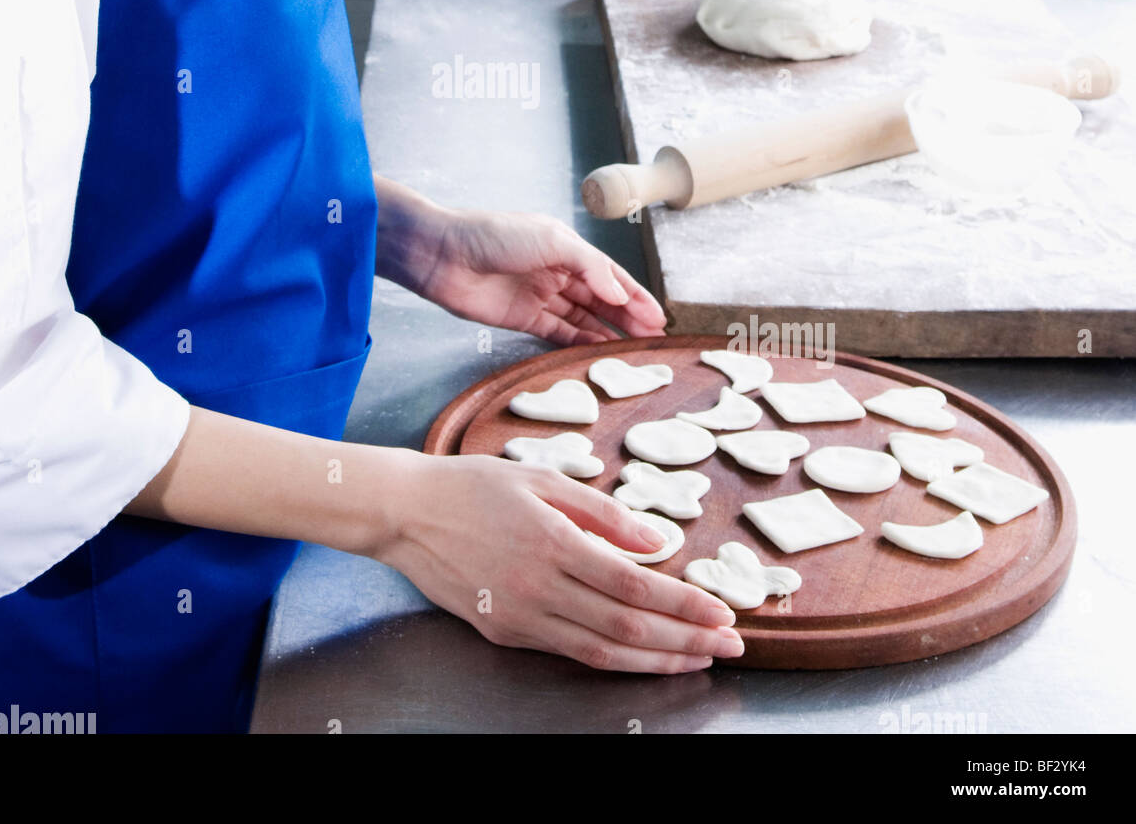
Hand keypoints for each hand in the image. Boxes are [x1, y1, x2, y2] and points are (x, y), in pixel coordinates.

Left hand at [376, 182, 665, 344]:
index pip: (610, 275)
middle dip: (628, 317)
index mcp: (566, 246)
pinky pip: (558, 332)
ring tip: (633, 350)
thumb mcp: (552, 240)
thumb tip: (620, 293)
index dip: (635, 296)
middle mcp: (556, 270)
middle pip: (601, 298)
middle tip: (653, 339)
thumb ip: (589, 266)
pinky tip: (599, 352)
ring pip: (583, 317)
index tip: (658, 318)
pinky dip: (579, 342)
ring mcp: (539, 295)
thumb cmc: (494, 236)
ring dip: (608, 332)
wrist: (443, 255)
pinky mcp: (522, 318)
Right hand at [378, 451, 743, 672]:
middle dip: (686, 641)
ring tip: (697, 660)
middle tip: (731, 646)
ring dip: (657, 661)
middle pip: (627, 628)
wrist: (406, 513)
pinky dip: (613, 658)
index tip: (722, 612)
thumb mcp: (543, 479)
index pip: (635, 586)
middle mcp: (538, 588)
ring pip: (602, 652)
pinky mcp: (504, 633)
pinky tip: (640, 654)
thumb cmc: (474, 485)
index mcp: (552, 542)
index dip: (685, 604)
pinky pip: (569, 652)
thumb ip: (603, 512)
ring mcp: (519, 617)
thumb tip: (657, 540)